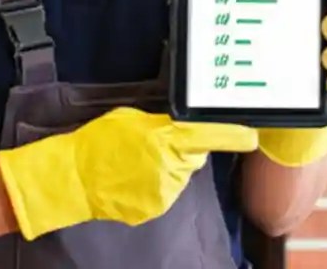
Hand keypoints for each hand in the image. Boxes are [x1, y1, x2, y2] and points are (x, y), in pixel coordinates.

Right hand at [0, 106, 257, 239]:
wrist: (75, 178)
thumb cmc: (98, 143)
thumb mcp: (131, 119)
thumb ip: (162, 123)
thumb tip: (183, 124)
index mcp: (165, 139)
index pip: (209, 136)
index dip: (234, 136)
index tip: (250, 136)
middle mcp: (170, 167)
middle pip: (195, 155)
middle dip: (183, 149)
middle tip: (155, 145)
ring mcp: (164, 191)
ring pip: (181, 175)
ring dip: (169, 167)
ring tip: (137, 164)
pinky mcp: (156, 207)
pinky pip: (167, 192)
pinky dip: (157, 185)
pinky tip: (134, 180)